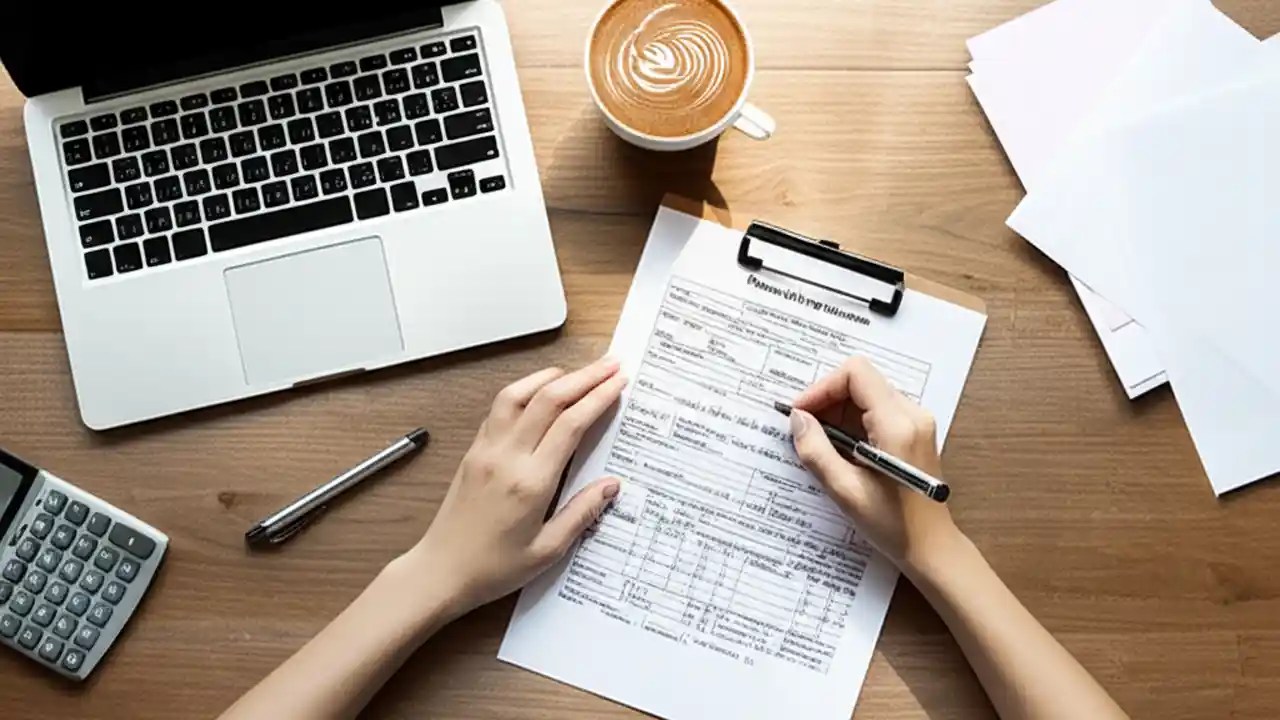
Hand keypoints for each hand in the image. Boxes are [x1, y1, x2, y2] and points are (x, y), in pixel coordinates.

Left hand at [407, 357, 626, 619]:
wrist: (441, 571)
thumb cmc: (493, 568)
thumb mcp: (548, 550)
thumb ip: (582, 513)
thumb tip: (611, 485)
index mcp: (530, 482)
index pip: (570, 425)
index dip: (598, 398)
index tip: (619, 382)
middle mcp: (507, 457)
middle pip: (548, 399)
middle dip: (584, 377)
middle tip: (610, 364)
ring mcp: (486, 449)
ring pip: (519, 393)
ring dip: (551, 376)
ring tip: (579, 371)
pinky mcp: (473, 450)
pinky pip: (500, 408)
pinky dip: (525, 389)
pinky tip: (540, 391)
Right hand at [788, 357, 959, 575]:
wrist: (932, 547)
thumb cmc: (893, 525)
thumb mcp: (845, 490)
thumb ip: (816, 450)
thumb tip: (797, 419)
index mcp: (898, 425)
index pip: (856, 374)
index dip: (822, 388)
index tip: (800, 413)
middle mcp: (912, 415)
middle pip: (861, 381)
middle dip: (827, 400)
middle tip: (804, 430)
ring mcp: (916, 423)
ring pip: (867, 395)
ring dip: (838, 413)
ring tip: (820, 444)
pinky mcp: (914, 432)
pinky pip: (877, 411)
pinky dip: (852, 422)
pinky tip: (839, 450)